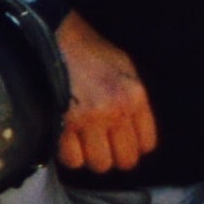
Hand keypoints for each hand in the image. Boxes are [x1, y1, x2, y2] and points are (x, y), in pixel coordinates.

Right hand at [51, 12, 156, 174]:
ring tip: (83, 142)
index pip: (146, 144)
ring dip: (90, 158)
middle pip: (124, 160)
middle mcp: (116, 110)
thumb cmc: (91, 54)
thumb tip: (136, 136)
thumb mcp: (125, 70)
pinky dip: (70, 155)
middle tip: (101, 146)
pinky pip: (72, 159)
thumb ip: (134, 101)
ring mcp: (89, 119)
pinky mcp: (62, 124)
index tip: (121, 143)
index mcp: (135, 96)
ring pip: (98, 164)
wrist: (57, 39)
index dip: (133, 147)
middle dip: (113, 156)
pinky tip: (67, 139)